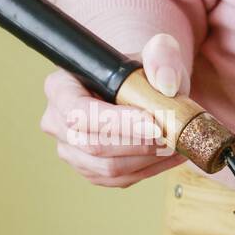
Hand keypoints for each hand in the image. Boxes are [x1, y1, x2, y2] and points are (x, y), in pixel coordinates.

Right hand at [40, 33, 189, 186]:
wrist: (140, 91)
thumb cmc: (141, 72)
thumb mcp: (156, 54)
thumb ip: (162, 57)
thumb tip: (167, 83)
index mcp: (60, 88)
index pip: (79, 112)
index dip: (117, 122)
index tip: (155, 124)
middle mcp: (56, 122)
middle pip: (94, 146)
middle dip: (139, 145)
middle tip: (172, 138)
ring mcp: (71, 150)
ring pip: (109, 169)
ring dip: (148, 161)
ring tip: (177, 146)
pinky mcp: (91, 170)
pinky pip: (120, 180)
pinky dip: (150, 171)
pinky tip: (171, 156)